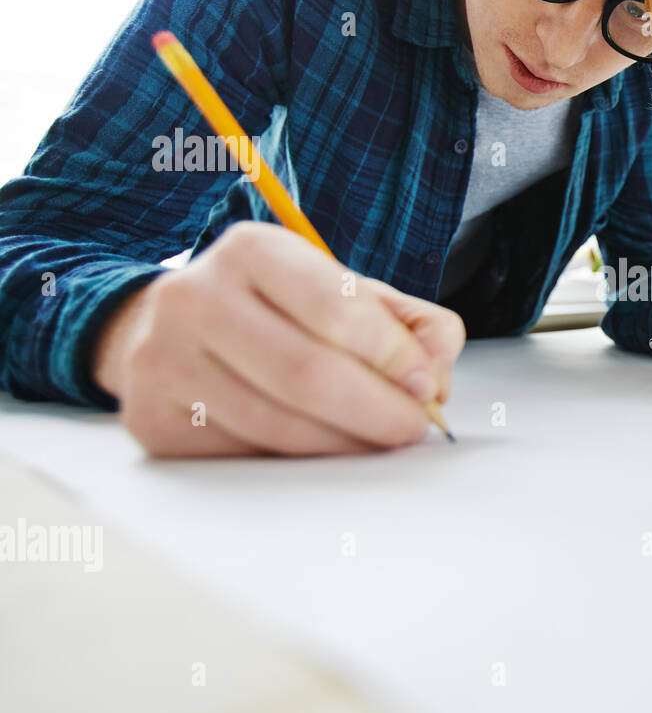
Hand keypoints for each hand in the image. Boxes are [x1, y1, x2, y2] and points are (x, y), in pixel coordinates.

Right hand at [93, 221, 464, 456]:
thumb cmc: (277, 311)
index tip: (428, 386)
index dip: (394, 356)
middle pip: (307, 373)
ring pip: (279, 425)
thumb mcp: (345, 293)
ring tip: (378, 441)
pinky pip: (248, 455)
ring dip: (347, 445)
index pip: (336, 308)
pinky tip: (325, 448)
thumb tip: (438, 372)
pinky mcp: (152, 420)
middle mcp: (194, 297)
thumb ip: (410, 324)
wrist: (167, 328)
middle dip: (378, 410)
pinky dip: (302, 462)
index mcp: (251, 250)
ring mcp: (163, 361)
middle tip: (414, 428)